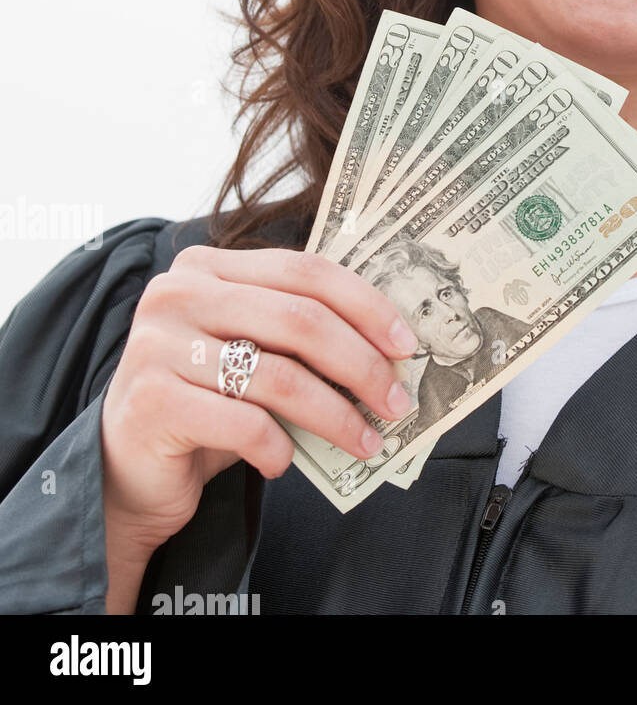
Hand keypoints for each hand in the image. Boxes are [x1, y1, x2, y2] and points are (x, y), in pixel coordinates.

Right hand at [100, 244, 416, 563]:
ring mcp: (157, 345)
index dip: (365, 305)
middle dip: (360, 363)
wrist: (128, 471)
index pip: (306, 271)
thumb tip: (391, 345)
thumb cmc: (207, 404)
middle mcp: (177, 294)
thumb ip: (300, 332)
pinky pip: (243, 423)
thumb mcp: (253, 352)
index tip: (406, 344)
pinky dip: (277, 448)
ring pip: (278, 375)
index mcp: (208, 266)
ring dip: (335, 415)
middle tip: (396, 400)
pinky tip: (285, 463)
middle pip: (299, 320)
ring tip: (365, 441)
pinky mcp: (149, 402)